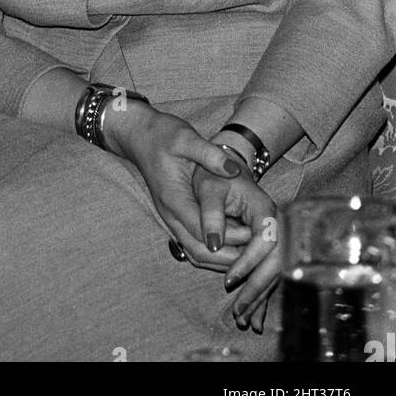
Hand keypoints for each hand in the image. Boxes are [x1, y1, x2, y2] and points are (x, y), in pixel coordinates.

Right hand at [107, 103, 251, 269]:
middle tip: (257, 253)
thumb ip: (209, 154)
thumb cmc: (162, 135)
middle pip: (199, 251)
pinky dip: (213, 252)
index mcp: (174, 198)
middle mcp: (170, 214)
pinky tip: (235, 245)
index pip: (201, 231)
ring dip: (221, 259)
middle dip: (228, 258)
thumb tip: (234, 169)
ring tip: (251, 254)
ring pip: (195, 253)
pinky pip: (193, 245)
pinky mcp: (175, 218)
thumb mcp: (186, 137)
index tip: (253, 237)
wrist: (139, 136)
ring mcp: (171, 219)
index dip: (227, 238)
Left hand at [192, 161, 280, 333]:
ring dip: (258, 297)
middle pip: (274, 262)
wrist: (226, 167)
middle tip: (239, 310)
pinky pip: (265, 274)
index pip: (265, 240)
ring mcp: (273, 239)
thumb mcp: (208, 187)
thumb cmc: (215, 175)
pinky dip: (259, 294)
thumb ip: (210, 213)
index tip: (229, 279)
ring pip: (271, 273)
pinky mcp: (265, 248)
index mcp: (264, 209)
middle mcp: (275, 226)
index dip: (249, 261)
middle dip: (257, 288)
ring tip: (242, 319)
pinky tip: (253, 318)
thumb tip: (212, 244)